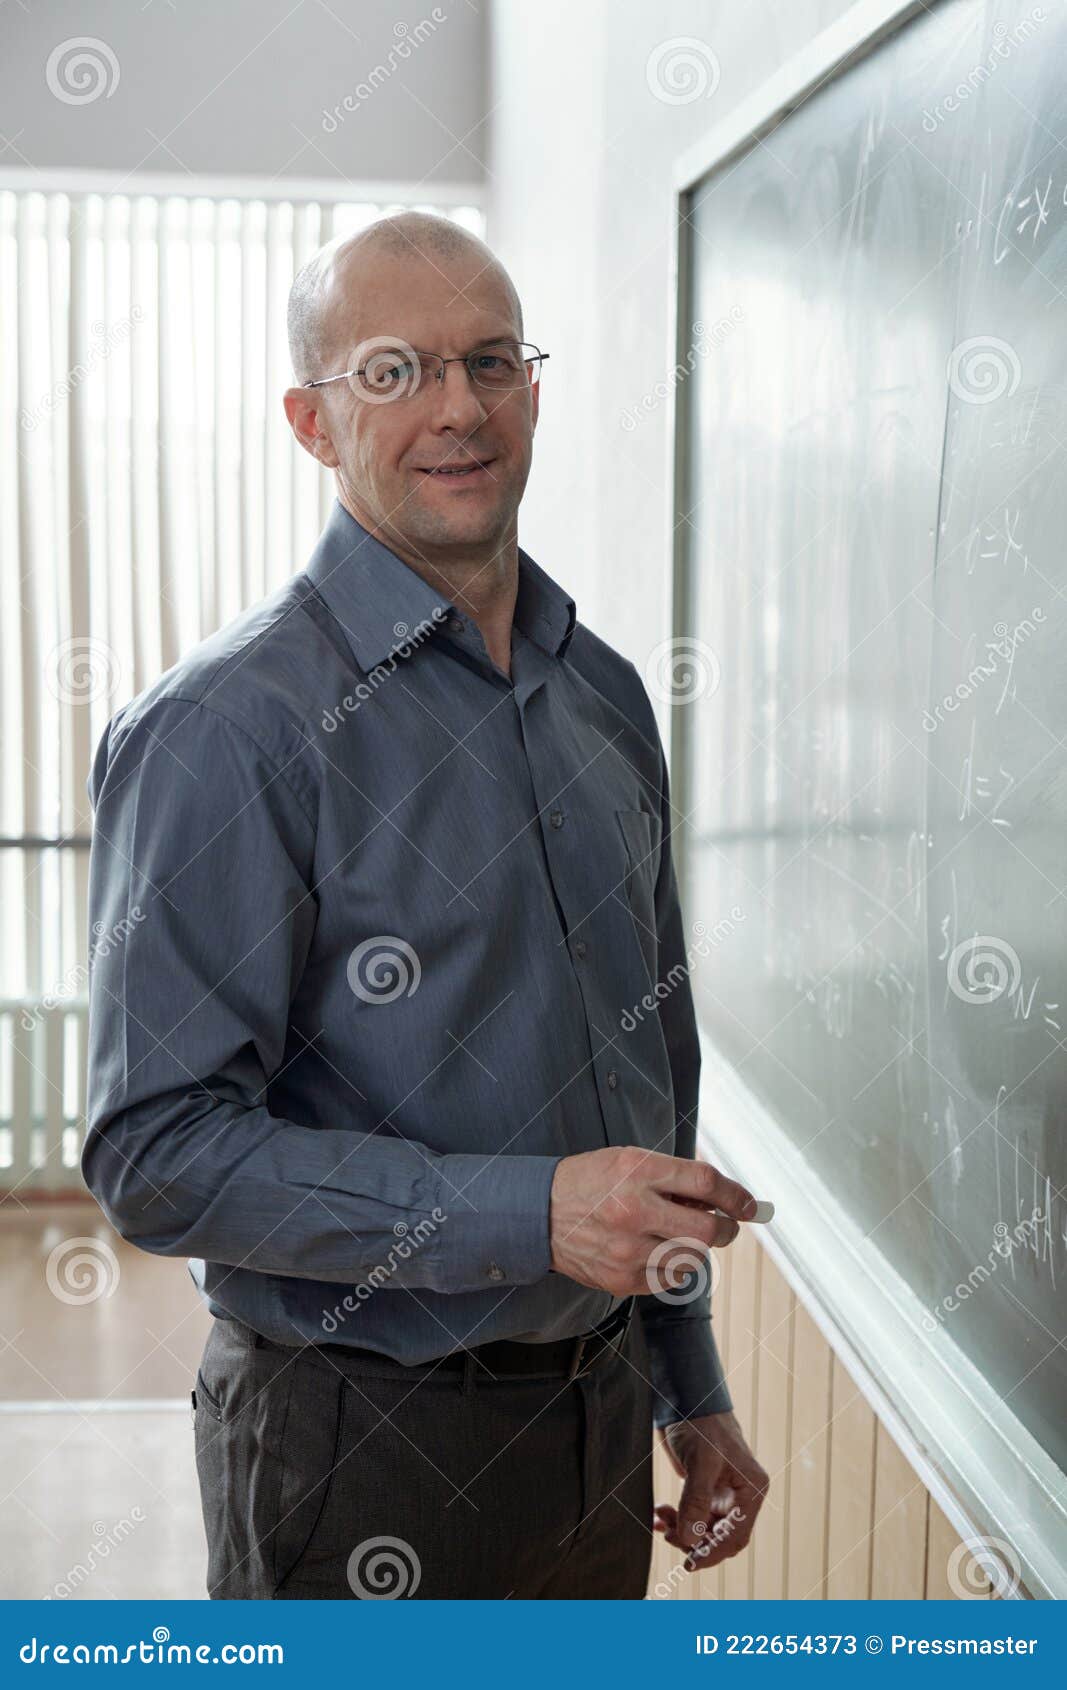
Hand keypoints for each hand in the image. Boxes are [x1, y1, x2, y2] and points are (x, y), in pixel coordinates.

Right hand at [548, 1145, 755, 1296]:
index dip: (736, 1195)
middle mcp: (634, 1211)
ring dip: (697, 1249)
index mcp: (637, 1172)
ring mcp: (627, 1250)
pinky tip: (658, 1252)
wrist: (540, 1213)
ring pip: (693, 1260)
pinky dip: (674, 1268)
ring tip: (678, 1236)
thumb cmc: (591, 1181)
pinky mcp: (622, 1279)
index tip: (749, 1205)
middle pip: (707, 1229)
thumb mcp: (629, 1160)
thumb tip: (722, 1199)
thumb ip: (674, 1176)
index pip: (705, 1182)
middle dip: (726, 1229)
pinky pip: (670, 1280)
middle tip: (726, 1226)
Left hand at [654, 1411, 768, 1571]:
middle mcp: (740, 1493)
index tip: (689, 1563)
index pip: (736, 1536)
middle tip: (668, 1536)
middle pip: (720, 1535)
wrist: (685, 1396)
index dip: (713, 1553)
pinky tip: (660, 1513)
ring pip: (704, 1528)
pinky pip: (693, 1514)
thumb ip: (697, 1503)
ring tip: (660, 1519)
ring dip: (682, 1529)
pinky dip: (677, 1517)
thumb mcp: (701, 1462)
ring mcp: (722, 1491)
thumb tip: (690, 1541)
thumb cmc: (701, 1423)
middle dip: (694, 1541)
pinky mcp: (704, 1486)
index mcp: (751, 1489)